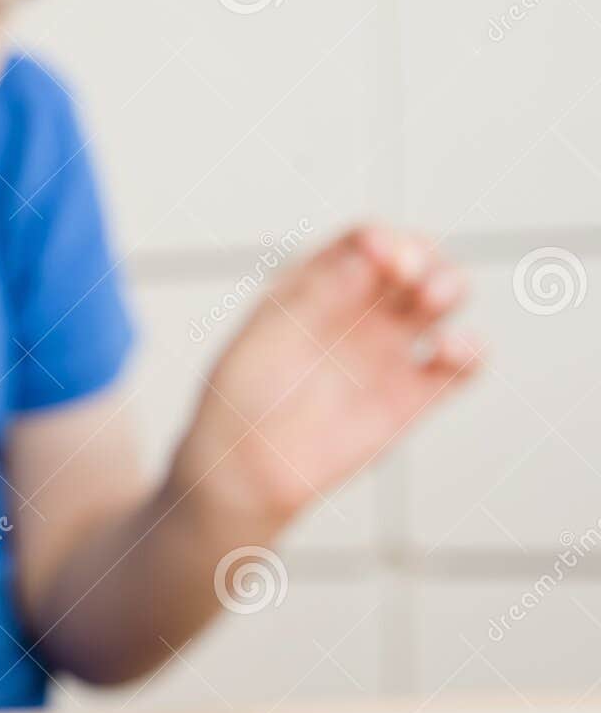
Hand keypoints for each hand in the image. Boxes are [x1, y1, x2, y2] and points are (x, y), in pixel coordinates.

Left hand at [170, 226, 481, 530]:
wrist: (244, 472)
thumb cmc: (241, 400)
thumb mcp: (267, 337)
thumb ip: (314, 296)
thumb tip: (365, 255)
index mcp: (319, 288)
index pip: (364, 245)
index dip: (380, 240)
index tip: (381, 253)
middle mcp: (360, 312)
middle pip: (413, 263)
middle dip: (422, 256)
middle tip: (410, 274)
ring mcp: (388, 351)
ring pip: (440, 301)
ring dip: (449, 286)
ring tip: (432, 299)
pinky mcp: (413, 397)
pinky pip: (459, 366)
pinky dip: (470, 351)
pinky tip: (451, 350)